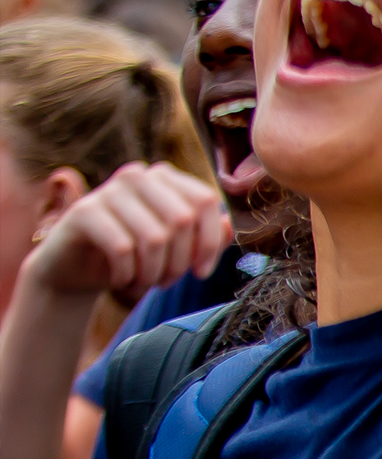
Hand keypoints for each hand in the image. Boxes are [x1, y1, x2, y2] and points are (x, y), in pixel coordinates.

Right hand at [27, 163, 228, 298]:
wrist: (76, 269)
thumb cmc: (134, 257)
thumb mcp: (175, 249)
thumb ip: (205, 237)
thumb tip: (228, 225)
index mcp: (166, 178)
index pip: (205, 200)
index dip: (210, 242)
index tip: (202, 272)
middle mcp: (139, 176)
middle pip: (182, 220)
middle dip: (180, 262)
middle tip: (166, 282)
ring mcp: (108, 190)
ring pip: (153, 237)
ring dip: (153, 272)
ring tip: (145, 283)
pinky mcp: (83, 211)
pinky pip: (121, 248)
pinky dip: (127, 273)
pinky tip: (121, 279)